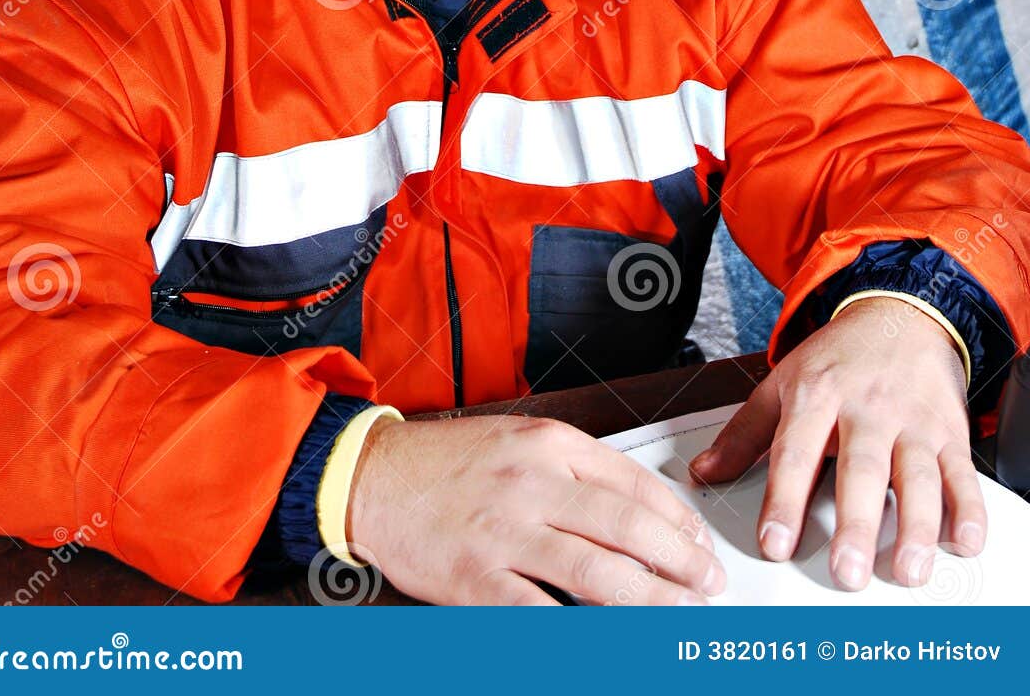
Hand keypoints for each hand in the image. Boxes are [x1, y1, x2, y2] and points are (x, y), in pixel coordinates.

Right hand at [345, 411, 725, 604]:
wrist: (374, 477)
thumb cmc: (448, 462)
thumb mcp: (518, 441)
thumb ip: (574, 470)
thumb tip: (637, 509)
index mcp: (547, 443)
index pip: (633, 481)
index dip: (675, 519)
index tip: (698, 543)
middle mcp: (532, 482)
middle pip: (627, 527)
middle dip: (679, 561)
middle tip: (707, 584)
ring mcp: (504, 533)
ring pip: (596, 572)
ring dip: (649, 600)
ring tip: (678, 615)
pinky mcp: (476, 578)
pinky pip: (540, 614)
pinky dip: (579, 633)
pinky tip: (607, 642)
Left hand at [687, 295, 984, 589]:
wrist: (899, 313)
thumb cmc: (838, 358)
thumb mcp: (783, 383)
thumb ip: (743, 434)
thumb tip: (702, 473)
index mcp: (817, 395)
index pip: (795, 450)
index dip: (784, 499)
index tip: (775, 542)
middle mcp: (865, 408)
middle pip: (860, 468)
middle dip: (854, 523)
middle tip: (846, 572)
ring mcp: (911, 421)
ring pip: (916, 475)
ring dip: (915, 526)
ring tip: (906, 569)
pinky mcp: (949, 432)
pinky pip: (961, 472)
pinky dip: (967, 508)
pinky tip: (962, 539)